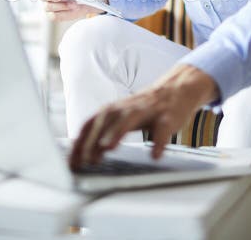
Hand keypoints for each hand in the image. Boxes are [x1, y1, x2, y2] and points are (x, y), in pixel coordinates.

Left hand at [68, 65, 217, 168]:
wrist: (178, 89)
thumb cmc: (146, 109)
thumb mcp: (122, 116)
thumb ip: (104, 130)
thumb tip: (81, 152)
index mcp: (114, 109)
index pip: (91, 124)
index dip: (80, 142)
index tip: (72, 162)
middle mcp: (128, 107)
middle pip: (106, 120)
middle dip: (94, 140)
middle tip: (86, 160)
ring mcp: (148, 110)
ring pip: (129, 119)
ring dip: (117, 132)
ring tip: (108, 149)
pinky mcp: (167, 117)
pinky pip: (162, 129)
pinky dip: (158, 142)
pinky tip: (155, 155)